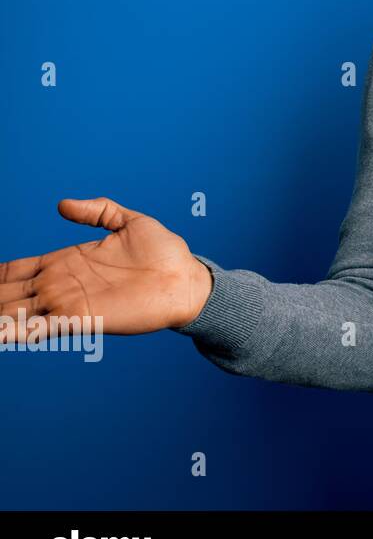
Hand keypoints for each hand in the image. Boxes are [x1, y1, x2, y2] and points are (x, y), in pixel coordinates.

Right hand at [0, 196, 214, 343]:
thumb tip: (62, 204)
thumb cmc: (165, 253)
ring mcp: (69, 303)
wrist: (188, 280)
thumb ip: (97, 211)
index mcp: (67, 261)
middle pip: (10, 293)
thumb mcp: (130, 222)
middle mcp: (61, 285)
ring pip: (17, 313)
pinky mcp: (83, 319)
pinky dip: (16, 333)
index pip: (18, 269)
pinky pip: (42, 329)